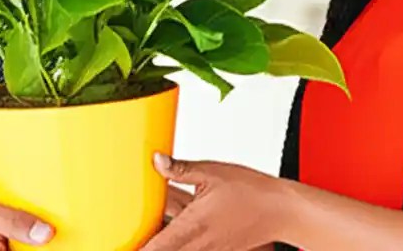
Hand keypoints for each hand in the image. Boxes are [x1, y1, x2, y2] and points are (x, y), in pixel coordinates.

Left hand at [141, 153, 292, 250]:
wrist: (281, 211)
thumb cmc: (252, 192)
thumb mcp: (211, 172)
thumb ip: (180, 169)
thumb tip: (156, 161)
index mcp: (191, 227)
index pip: (153, 248)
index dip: (137, 249)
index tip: (121, 244)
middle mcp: (196, 246)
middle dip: (145, 246)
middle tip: (128, 238)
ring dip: (160, 244)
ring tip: (148, 235)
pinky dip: (176, 244)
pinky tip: (170, 234)